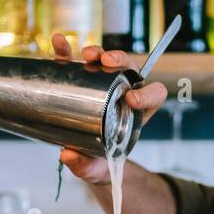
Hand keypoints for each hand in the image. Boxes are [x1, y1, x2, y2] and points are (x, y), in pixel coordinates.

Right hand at [52, 33, 167, 184]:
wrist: (84, 156)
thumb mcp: (96, 169)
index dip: (148, 93)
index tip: (131, 100)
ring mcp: (100, 82)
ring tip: (87, 55)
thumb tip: (68, 155)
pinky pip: (74, 60)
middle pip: (129, 68)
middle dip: (120, 60)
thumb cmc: (99, 162)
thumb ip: (85, 166)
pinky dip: (66, 50)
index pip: (155, 95)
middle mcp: (122, 93)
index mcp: (137, 113)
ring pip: (105, 59)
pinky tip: (59, 44)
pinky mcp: (79, 78)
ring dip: (97, 52)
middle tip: (107, 62)